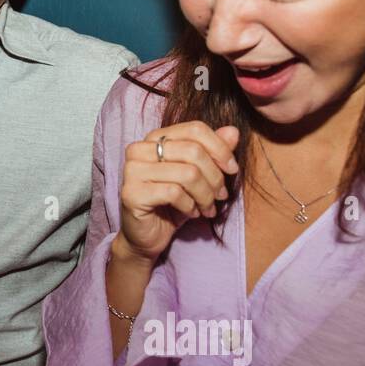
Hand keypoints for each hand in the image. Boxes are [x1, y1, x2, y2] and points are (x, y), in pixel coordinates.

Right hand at [118, 120, 239, 261]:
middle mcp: (139, 149)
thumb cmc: (172, 203)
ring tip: (208, 208)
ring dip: (205, 195)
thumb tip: (233, 131)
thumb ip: (213, 151)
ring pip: (187, 173)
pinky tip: (192, 213)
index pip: (194, 129)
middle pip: (193, 151)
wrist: (147, 236)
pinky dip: (190, 206)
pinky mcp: (132, 193)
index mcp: (154, 138)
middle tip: (221, 196)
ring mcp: (132, 170)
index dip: (220, 148)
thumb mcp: (198, 176)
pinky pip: (174, 193)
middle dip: (215, 177)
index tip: (233, 169)